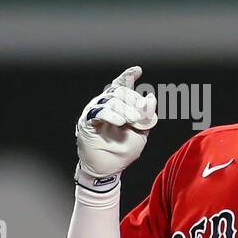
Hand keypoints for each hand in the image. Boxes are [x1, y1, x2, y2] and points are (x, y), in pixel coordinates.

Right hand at [75, 66, 157, 181]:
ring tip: (131, 121)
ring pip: (111, 101)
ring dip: (124, 110)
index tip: (138, 70)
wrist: (110, 167)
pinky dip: (110, 115)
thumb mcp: (141, 131)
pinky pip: (98, 112)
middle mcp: (105, 105)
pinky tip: (120, 121)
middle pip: (120, 93)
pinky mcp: (87, 122)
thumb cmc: (124, 149)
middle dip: (133, 103)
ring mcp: (95, 112)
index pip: (122, 86)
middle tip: (138, 118)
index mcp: (118, 105)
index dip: (128, 76)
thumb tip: (151, 97)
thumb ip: (147, 115)